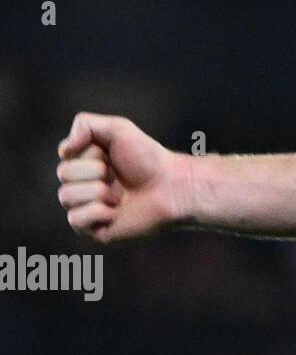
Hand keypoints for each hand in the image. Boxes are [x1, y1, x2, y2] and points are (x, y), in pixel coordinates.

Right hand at [56, 112, 190, 242]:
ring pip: (66, 196)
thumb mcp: (118, 129)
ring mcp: (86, 208)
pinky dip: (99, 211)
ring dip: (98, 191)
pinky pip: (76, 219)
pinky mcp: (93, 230)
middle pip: (64, 174)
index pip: (66, 155)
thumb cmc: (149, 159)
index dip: (91, 152)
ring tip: (120, 195)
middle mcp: (82, 186)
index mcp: (85, 164)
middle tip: (117, 175)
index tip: (111, 154)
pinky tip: (117, 211)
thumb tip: (64, 149)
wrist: (172, 187)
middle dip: (95, 171)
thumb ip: (86, 124)